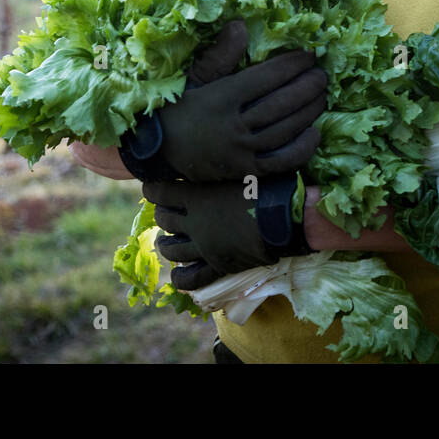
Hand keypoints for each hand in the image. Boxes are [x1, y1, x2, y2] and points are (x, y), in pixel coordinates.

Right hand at [127, 20, 326, 181]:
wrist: (160, 150)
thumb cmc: (181, 108)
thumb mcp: (195, 78)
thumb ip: (219, 54)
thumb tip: (241, 25)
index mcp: (219, 98)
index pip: (265, 78)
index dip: (291, 65)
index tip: (309, 56)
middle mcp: (231, 126)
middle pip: (280, 104)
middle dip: (307, 87)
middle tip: (322, 75)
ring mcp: (240, 152)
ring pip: (284, 131)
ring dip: (308, 112)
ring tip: (322, 96)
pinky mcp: (245, 173)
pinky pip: (280, 162)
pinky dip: (301, 149)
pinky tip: (314, 132)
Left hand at [145, 177, 309, 289]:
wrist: (288, 216)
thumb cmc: (267, 184)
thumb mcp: (239, 168)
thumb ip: (219, 170)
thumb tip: (211, 160)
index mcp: (197, 195)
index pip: (160, 192)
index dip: (152, 190)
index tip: (150, 188)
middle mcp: (195, 221)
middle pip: (165, 219)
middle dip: (161, 215)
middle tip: (163, 212)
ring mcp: (205, 246)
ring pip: (172, 249)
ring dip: (165, 244)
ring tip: (165, 241)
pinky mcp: (219, 264)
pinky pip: (193, 277)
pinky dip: (181, 278)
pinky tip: (177, 276)